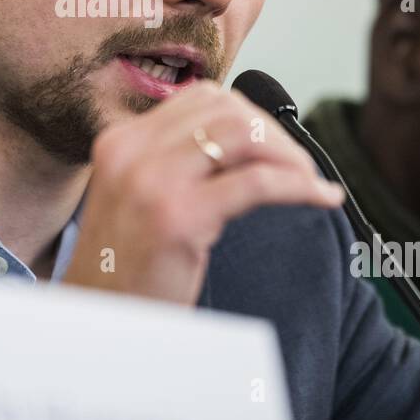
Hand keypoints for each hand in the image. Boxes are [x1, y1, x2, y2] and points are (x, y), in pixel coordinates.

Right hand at [62, 81, 343, 303]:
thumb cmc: (124, 267)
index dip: (250, 116)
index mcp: (121, 141)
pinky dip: (299, 185)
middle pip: (227, 110)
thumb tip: (243, 138)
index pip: (201, 98)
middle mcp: (131, 151)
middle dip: (275, 134)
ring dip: (289, 155)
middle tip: (299, 167)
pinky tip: (321, 197)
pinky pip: (258, 182)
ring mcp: (152, 181)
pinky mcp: (178, 217)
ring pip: (244, 135)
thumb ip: (172, 163)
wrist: (98, 321)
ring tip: (310, 181)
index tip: (274, 146)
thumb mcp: (136, 197)